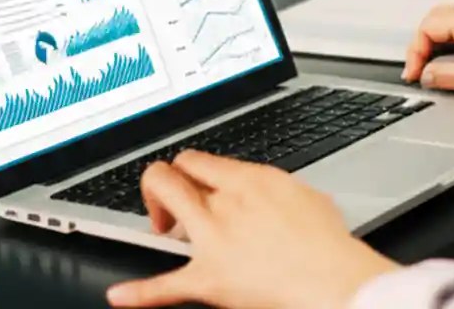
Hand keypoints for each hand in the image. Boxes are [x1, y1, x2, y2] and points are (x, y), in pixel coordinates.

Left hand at [106, 151, 397, 308]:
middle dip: (164, 179)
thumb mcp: (305, 196)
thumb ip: (273, 191)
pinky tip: (120, 296)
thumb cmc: (328, 243)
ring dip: (155, 209)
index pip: (200, 159)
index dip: (192, 168)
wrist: (332, 279)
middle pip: (174, 172)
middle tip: (171, 197)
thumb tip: (264, 194)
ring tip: (158, 224)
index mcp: (251, 180)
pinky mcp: (208, 277)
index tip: (194, 178)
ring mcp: (212, 239)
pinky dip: (140, 293)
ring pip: (166, 202)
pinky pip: (165, 285)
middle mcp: (225, 202)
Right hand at [402, 5, 453, 96]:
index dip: (416, 51)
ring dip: (433, 44)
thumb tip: (427, 75)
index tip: (415, 74)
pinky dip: (447, 45)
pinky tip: (450, 62)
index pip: (429, 26)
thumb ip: (450, 76)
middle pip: (435, 20)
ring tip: (429, 67)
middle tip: (418, 69)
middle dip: (420, 44)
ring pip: (447, 24)